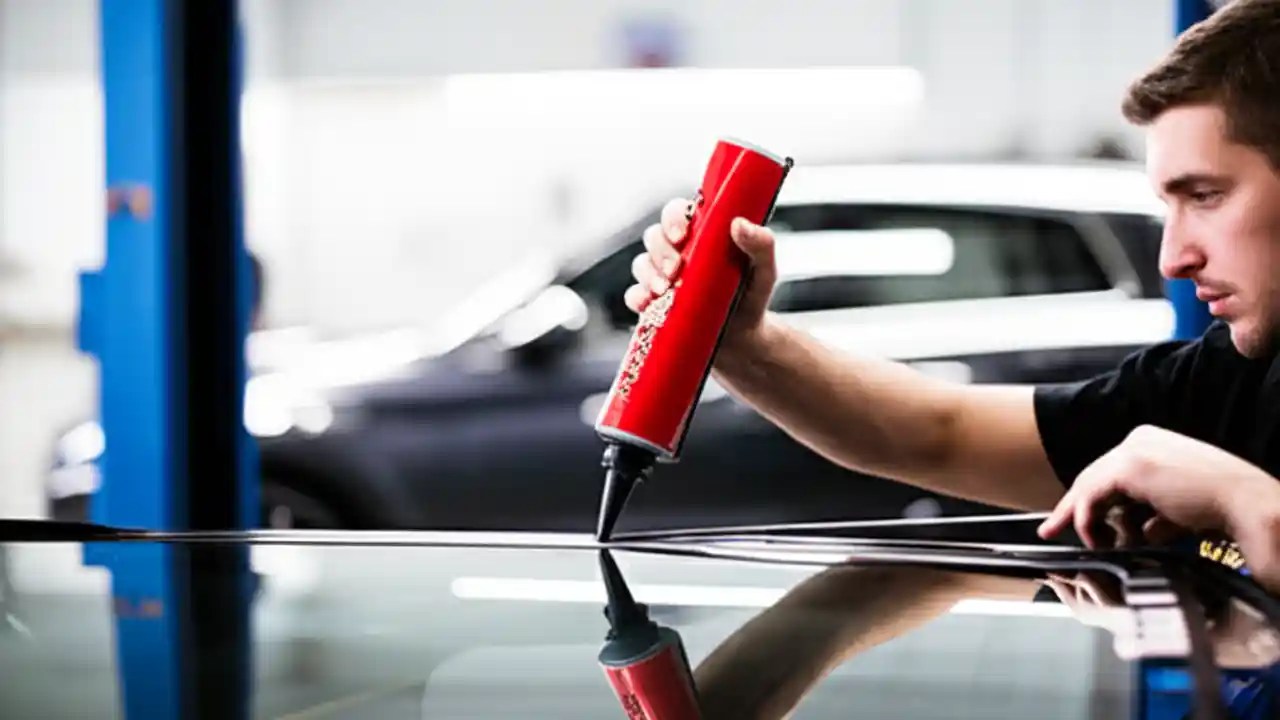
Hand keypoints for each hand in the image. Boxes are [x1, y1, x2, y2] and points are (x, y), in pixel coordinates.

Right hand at [624, 197, 778, 348]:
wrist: (743, 341)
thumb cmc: (751, 299)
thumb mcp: (764, 271)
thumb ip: (761, 245)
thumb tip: (739, 224)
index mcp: (701, 235)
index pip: (677, 212)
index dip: (672, 218)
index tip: (681, 235)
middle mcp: (678, 252)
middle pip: (654, 236)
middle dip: (661, 251)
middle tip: (675, 270)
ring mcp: (663, 277)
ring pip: (641, 263)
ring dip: (649, 275)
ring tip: (665, 291)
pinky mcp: (654, 303)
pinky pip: (634, 295)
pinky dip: (637, 297)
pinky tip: (649, 304)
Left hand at [1037, 425, 1274, 550]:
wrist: (1244, 504)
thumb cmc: (1219, 509)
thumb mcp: (1174, 509)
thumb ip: (1151, 515)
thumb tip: (1139, 531)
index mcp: (1151, 444)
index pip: (1108, 473)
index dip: (1088, 499)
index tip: (1075, 521)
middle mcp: (1139, 440)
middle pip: (1092, 477)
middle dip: (1071, 507)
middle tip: (1050, 528)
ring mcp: (1132, 450)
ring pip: (1088, 486)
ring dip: (1082, 519)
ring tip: (1091, 544)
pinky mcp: (1129, 468)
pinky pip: (1092, 496)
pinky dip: (1089, 520)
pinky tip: (1098, 540)